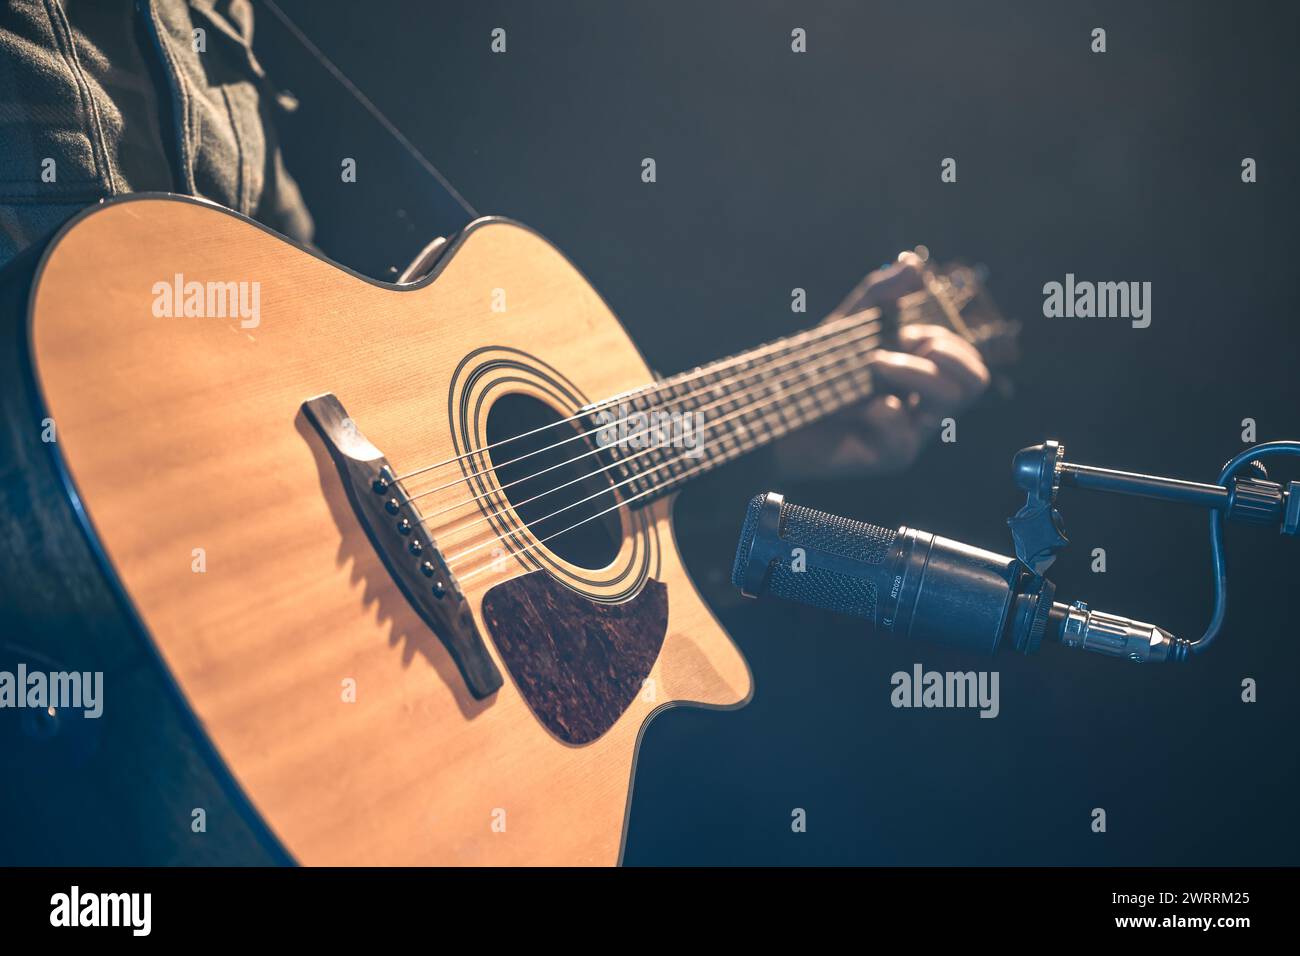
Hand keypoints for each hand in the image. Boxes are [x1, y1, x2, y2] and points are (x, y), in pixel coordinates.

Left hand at [773, 254, 990, 479]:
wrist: (777, 409)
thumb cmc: (817, 371)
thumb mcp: (850, 324)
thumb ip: (882, 294)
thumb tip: (915, 263)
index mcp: (924, 374)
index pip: (966, 357)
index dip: (941, 337)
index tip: (900, 332)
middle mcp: (925, 404)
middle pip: (975, 380)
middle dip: (942, 353)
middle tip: (899, 347)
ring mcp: (912, 432)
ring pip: (949, 401)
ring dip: (912, 372)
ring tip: (872, 364)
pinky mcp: (891, 456)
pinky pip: (905, 433)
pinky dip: (878, 411)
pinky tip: (852, 409)